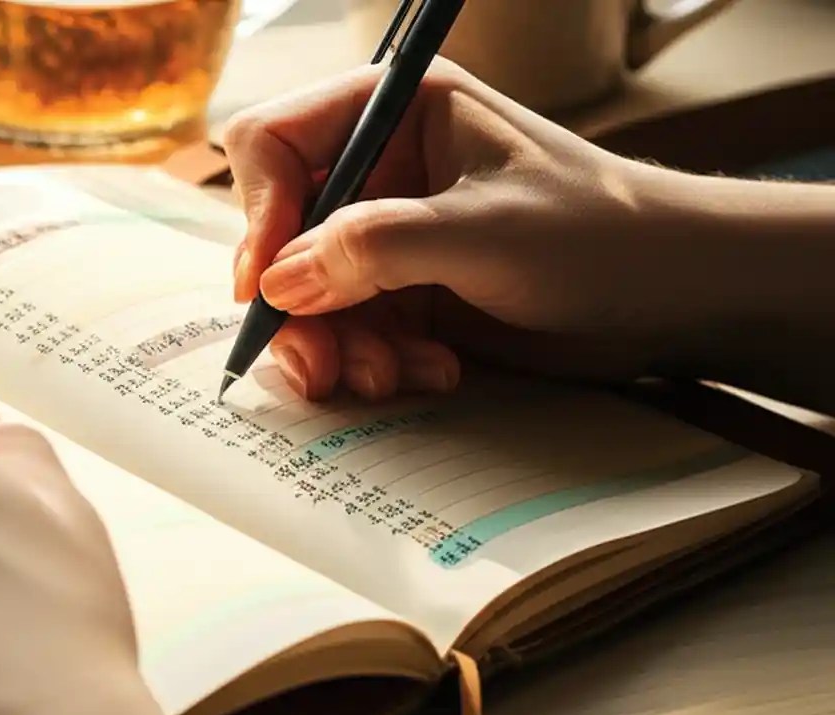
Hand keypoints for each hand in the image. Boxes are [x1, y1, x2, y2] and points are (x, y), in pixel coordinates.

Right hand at [224, 59, 713, 401]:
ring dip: (337, 347)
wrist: (678, 298)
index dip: (258, 214)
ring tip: (386, 379)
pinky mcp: (411, 294)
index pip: (276, 145)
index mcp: (398, 113)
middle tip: (318, 365)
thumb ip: (374, 247)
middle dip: (298, 306)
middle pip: (283, 235)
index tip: (265, 287)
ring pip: (311, 296)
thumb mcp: (484, 233)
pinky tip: (428, 375)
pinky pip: (352, 332)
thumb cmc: (602, 235)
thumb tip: (277, 283)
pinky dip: (373, 363)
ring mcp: (394, 237)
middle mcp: (385, 169)